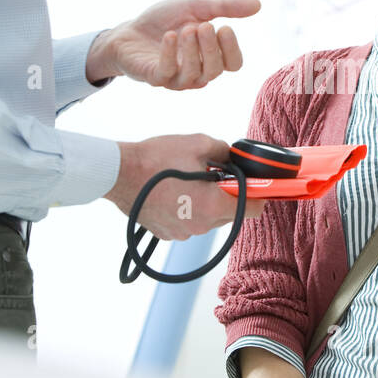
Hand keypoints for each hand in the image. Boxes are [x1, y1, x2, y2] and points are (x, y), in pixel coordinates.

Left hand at [86, 0, 260, 88]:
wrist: (128, 30)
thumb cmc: (164, 21)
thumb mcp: (196, 7)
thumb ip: (225, 6)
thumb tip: (258, 4)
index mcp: (210, 58)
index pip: (233, 64)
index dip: (232, 49)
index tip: (224, 27)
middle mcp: (197, 72)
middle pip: (216, 70)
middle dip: (211, 48)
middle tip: (204, 26)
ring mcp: (176, 79)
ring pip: (194, 75)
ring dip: (192, 50)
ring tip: (186, 28)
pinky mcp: (155, 78)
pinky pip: (167, 73)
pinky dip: (170, 54)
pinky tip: (169, 36)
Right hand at [104, 133, 266, 239]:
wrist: (118, 173)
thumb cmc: (157, 159)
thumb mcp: (199, 144)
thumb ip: (225, 152)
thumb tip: (233, 157)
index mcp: (213, 207)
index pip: (254, 209)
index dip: (259, 194)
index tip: (257, 185)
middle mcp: (200, 227)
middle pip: (229, 213)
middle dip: (227, 194)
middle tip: (215, 174)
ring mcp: (182, 234)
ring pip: (208, 218)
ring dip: (206, 201)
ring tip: (189, 180)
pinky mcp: (166, 234)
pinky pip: (188, 222)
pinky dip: (188, 209)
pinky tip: (175, 191)